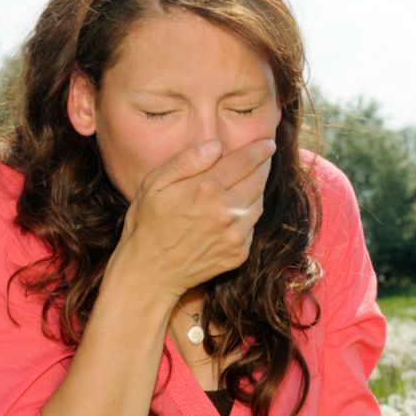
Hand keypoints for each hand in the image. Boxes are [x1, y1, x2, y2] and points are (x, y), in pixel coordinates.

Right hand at [114, 137, 275, 295]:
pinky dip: (248, 215)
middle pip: (258, 180)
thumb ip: (187, 161)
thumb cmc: (147, 224)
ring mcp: (235, 234)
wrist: (150, 273)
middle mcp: (226, 211)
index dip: (260, 150)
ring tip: (247, 182)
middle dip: (263, 166)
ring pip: (259, 203)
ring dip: (257, 190)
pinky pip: (253, 226)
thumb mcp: (154, 184)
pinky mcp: (239, 253)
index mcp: (206, 188)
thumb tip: (215, 145)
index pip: (245, 161)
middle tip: (263, 158)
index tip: (268, 143)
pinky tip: (235, 211)